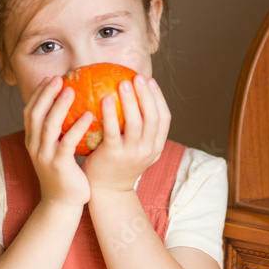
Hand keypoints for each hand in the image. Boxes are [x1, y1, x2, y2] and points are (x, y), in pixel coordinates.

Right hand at [23, 76, 92, 205]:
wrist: (63, 203)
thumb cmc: (65, 174)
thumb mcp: (58, 150)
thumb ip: (61, 132)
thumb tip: (76, 108)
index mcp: (33, 141)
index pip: (30, 112)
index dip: (39, 94)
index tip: (51, 78)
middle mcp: (35, 146)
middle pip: (35, 114)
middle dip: (46, 94)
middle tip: (59, 78)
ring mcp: (44, 156)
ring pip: (48, 126)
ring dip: (59, 106)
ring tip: (71, 90)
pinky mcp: (58, 165)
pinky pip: (67, 142)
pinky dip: (76, 127)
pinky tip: (88, 115)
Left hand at [83, 75, 170, 192]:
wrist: (106, 191)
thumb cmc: (117, 163)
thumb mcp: (135, 148)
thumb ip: (137, 128)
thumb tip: (131, 96)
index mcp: (156, 147)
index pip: (164, 118)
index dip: (159, 98)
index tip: (150, 81)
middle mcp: (148, 150)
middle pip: (152, 118)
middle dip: (147, 95)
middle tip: (138, 77)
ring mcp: (132, 154)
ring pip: (136, 123)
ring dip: (131, 101)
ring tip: (123, 83)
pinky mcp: (114, 156)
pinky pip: (113, 131)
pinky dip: (111, 114)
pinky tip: (104, 99)